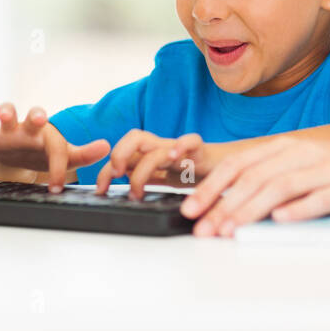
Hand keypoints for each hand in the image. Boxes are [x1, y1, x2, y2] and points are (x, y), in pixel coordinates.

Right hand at [0, 101, 109, 191]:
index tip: (56, 188)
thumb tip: (107, 146)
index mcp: (49, 136)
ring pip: (8, 115)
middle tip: (42, 118)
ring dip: (6, 112)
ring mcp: (10, 129)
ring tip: (5, 114)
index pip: (55, 149)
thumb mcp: (63, 156)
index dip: (57, 169)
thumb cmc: (43, 153)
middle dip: (37, 115)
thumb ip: (84, 153)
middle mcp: (30, 129)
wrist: (17, 155)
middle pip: (34, 116)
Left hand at [95, 130, 209, 198]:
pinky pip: (192, 141)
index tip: (101, 190)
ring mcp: (181, 150)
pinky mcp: (201, 151)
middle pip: (134, 138)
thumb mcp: (166, 178)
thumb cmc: (196, 172)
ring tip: (138, 191)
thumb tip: (126, 186)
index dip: (106, 170)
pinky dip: (183, 146)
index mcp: (152, 155)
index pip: (123, 153)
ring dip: (142, 168)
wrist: (228, 166)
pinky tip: (175, 158)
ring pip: (155, 145)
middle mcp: (163, 149)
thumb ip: (149, 178)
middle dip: (119, 155)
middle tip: (117, 177)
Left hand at [178, 136, 329, 236]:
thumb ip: (270, 175)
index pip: (238, 165)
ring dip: (250, 211)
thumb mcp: (303, 163)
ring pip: (279, 188)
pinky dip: (297, 209)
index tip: (191, 210)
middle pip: (253, 178)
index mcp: (285, 147)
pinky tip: (279, 221)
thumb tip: (229, 201)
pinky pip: (318, 199)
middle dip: (222, 205)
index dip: (211, 187)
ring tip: (229, 230)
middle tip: (202, 229)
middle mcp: (301, 155)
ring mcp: (324, 170)